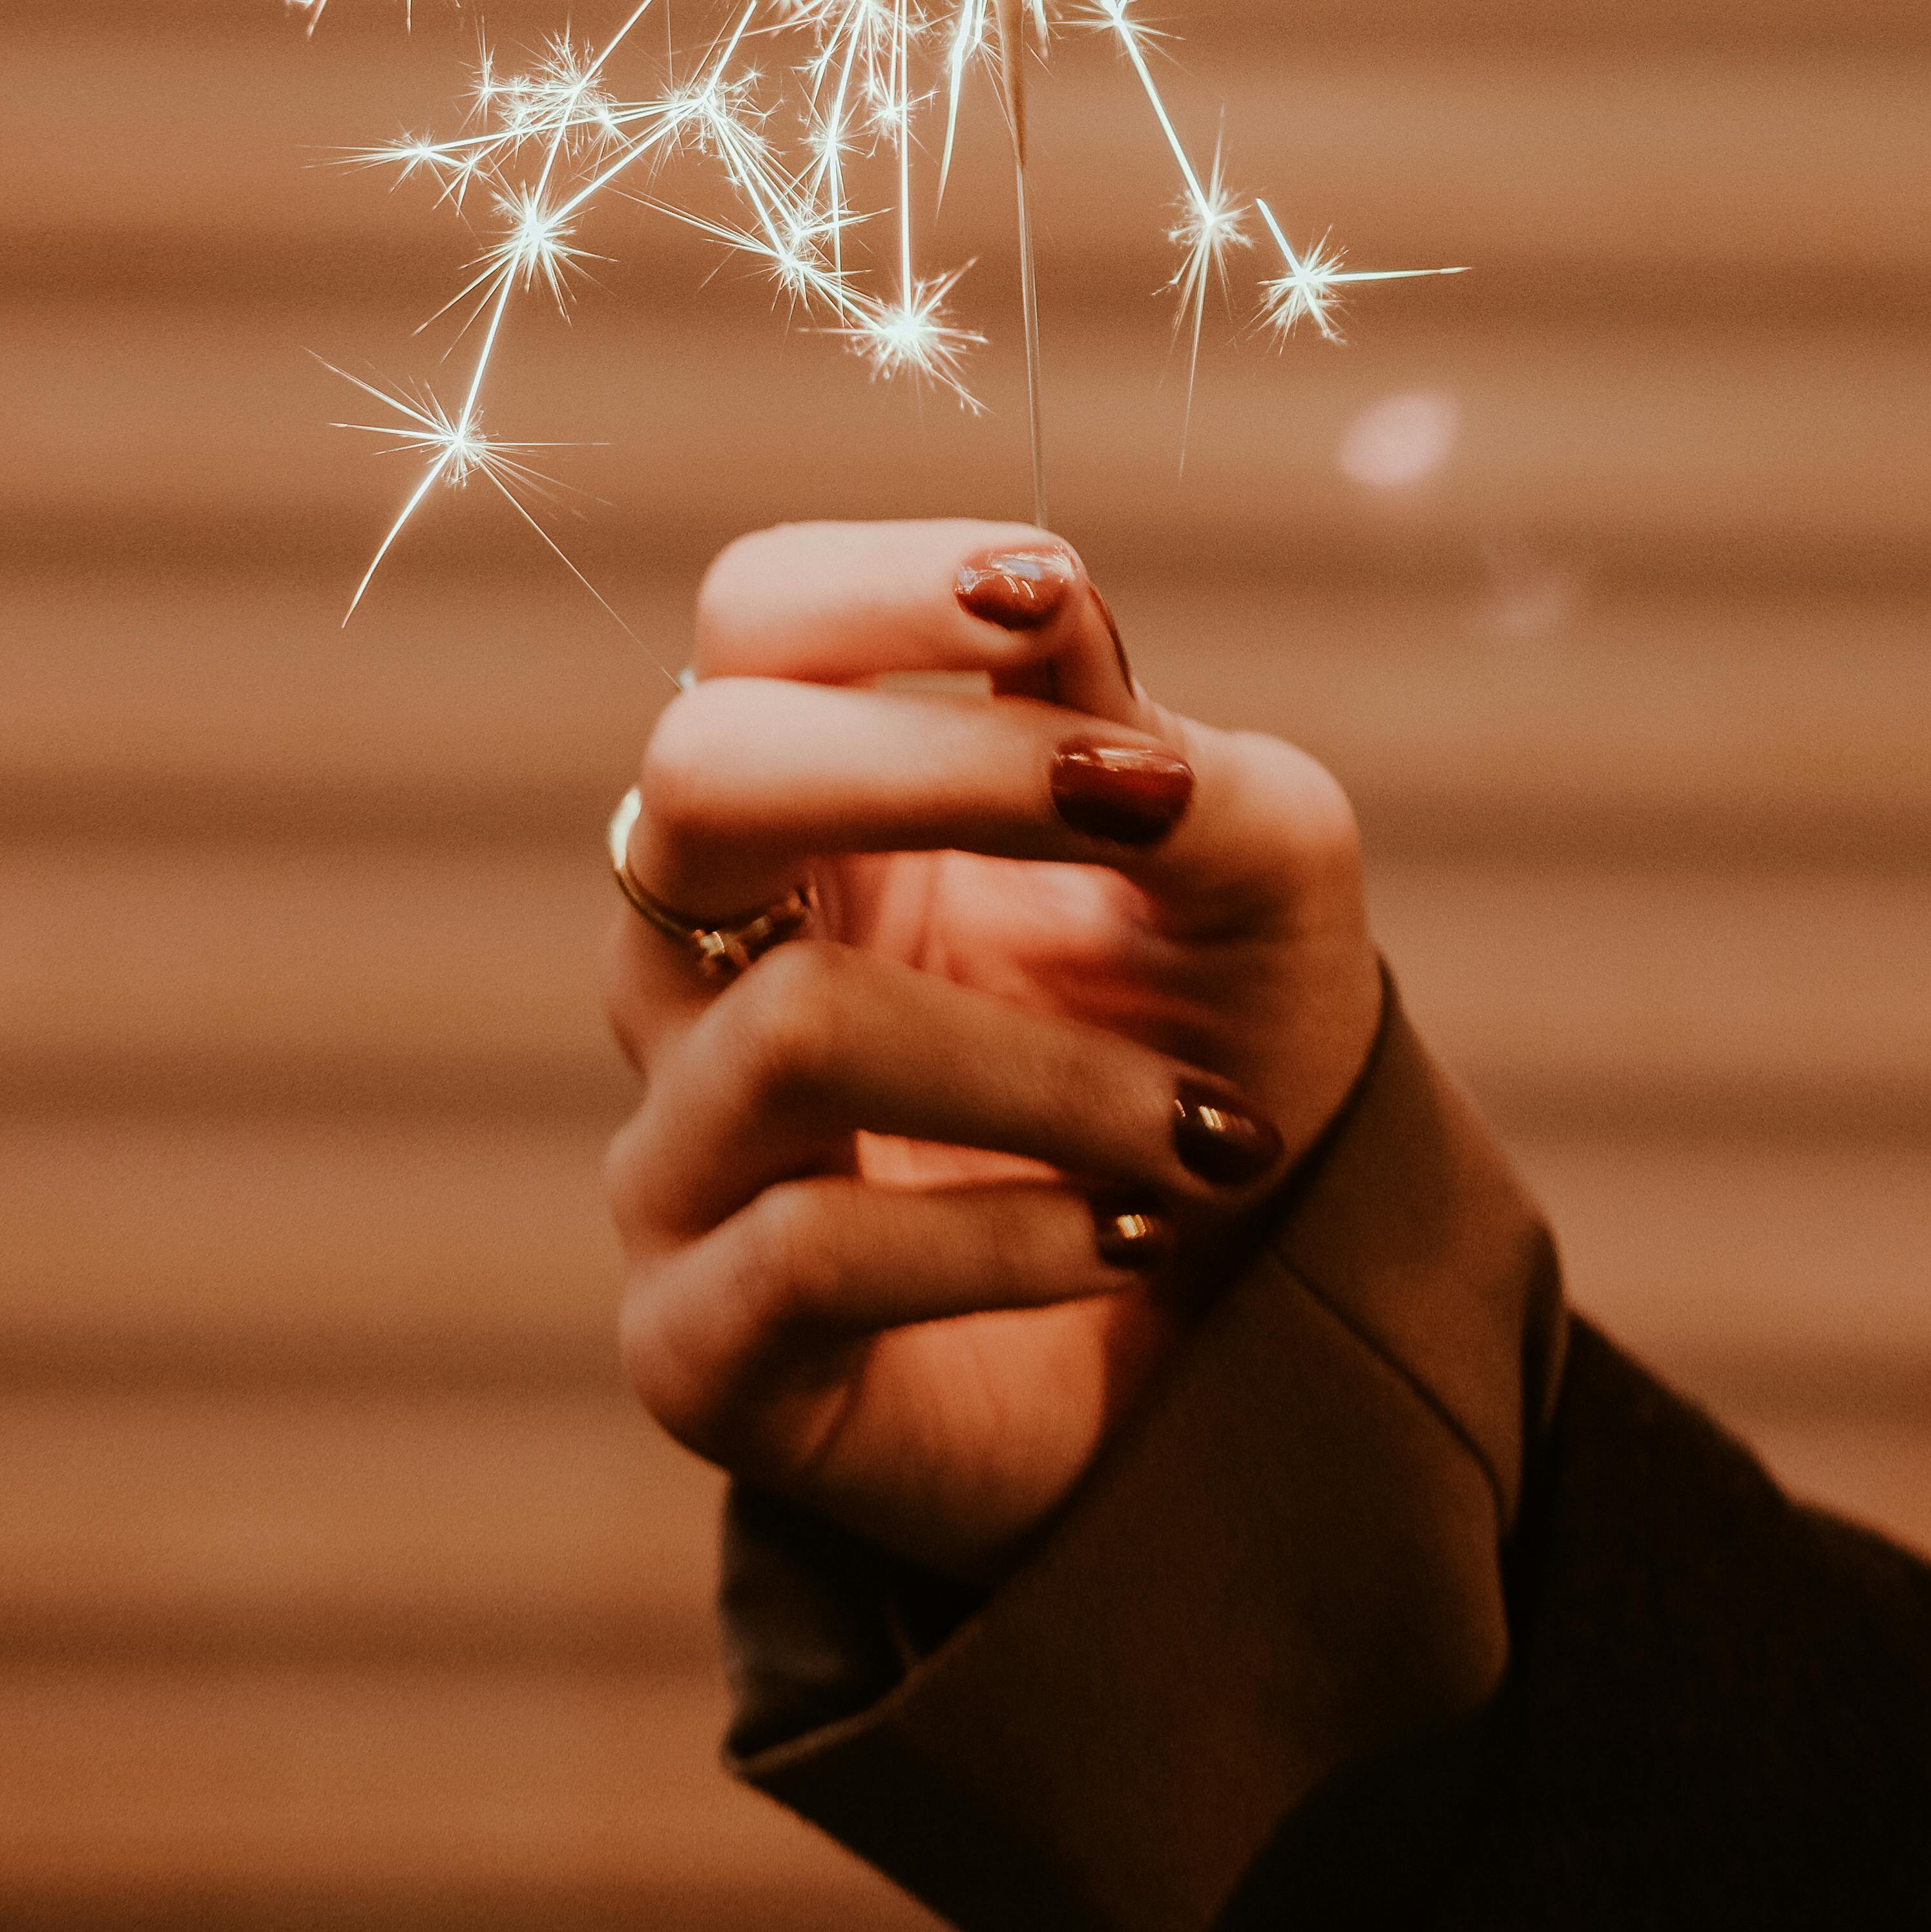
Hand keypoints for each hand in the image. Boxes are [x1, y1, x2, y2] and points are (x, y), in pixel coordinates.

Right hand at [603, 517, 1381, 1577]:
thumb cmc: (1214, 1045)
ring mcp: (675, 1150)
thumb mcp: (1255, 876)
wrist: (1241, 1335)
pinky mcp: (691, 1346)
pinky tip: (1132, 1241)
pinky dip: (1016, 1238)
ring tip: (1219, 1138)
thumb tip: (1053, 617)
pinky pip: (808, 1254)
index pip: (756, 617)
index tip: (1054, 602)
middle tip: (1153, 813)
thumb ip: (1167, 750)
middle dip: (942, 769)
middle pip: (704, 772)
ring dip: (1058, 1073)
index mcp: (817, 804)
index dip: (883, 585)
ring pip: (797, 1030)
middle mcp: (698, 952)